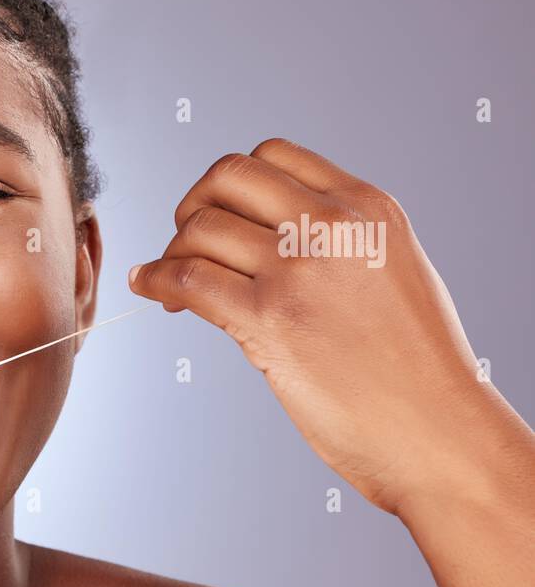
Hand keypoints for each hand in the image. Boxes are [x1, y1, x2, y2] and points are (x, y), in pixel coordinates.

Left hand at [129, 138, 494, 514]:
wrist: (438, 431)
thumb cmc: (414, 368)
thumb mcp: (390, 271)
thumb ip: (336, 242)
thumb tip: (263, 240)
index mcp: (366, 207)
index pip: (274, 155)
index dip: (231, 185)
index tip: (220, 218)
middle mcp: (332, 224)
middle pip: (227, 177)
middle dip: (193, 207)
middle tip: (187, 247)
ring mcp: (299, 269)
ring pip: (199, 228)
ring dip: (172, 254)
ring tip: (174, 288)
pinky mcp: (269, 319)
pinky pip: (187, 279)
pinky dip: (156, 280)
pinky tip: (148, 289)